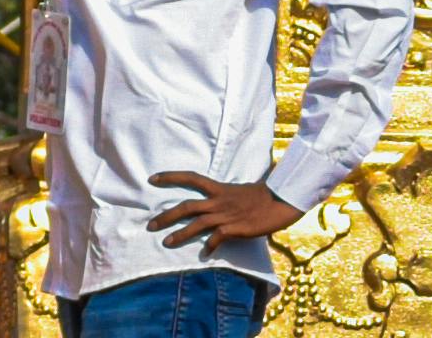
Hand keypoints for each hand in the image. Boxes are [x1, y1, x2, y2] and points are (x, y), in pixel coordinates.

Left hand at [155, 176, 301, 249]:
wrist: (280, 200)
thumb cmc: (262, 196)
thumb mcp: (238, 191)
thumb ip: (224, 196)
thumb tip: (216, 202)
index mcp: (218, 188)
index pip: (190, 178)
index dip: (170, 177)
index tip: (152, 179)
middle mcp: (218, 200)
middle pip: (186, 206)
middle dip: (166, 216)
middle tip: (150, 225)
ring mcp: (226, 215)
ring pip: (197, 224)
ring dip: (180, 234)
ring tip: (167, 242)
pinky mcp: (235, 228)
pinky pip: (217, 238)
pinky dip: (209, 247)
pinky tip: (204, 254)